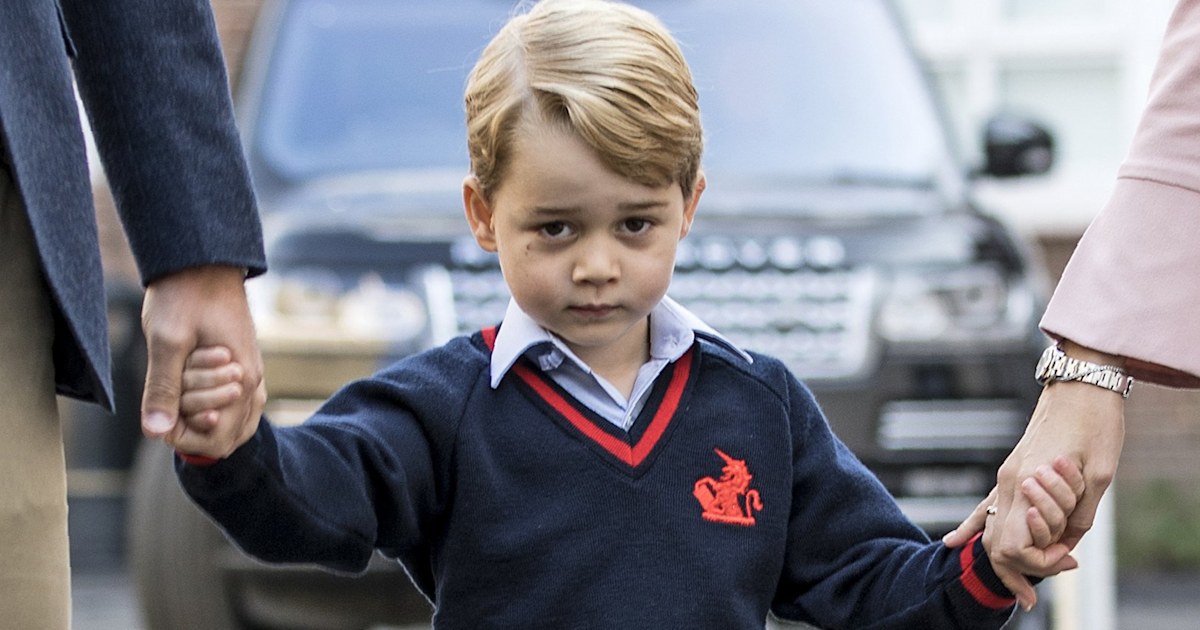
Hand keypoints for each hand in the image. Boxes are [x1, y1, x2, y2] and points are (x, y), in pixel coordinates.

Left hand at [140, 265, 263, 457]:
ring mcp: (252, 372)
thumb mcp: (166, 342)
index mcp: (242, 379)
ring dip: (203, 414)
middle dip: (194, 426)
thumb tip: (156, 432)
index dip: (184, 437)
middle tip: (171, 394)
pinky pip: (236, 403)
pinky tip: (190, 388)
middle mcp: (254, 381)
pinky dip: (212, 404)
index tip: (160, 413)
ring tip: (180, 390)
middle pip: (230, 436)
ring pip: (236, 422)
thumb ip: (163, 389)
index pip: (220, 440)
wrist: (203, 261)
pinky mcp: (244, 364)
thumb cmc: (185, 296)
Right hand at [943, 346, 1124, 607]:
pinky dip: (971, 527)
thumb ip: (1080, 512)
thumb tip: (1068, 541)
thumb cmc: (1095, 423)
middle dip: (1015, 570)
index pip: (1013, 543)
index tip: (1065, 561)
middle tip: (1036, 590)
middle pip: (996, 540)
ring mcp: (1007, 473)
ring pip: (989, 525)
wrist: (1081, 381)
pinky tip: (953, 542)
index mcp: (1027, 481)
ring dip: (1003, 556)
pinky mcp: (1012, 468)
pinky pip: (984, 505)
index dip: (1037, 562)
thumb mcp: (1100, 474)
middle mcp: (1009, 480)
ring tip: (1015, 587)